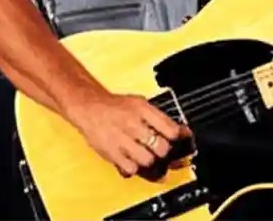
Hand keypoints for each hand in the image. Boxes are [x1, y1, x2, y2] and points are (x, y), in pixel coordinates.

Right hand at [66, 91, 190, 177]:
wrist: (90, 107)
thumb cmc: (116, 107)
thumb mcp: (141, 103)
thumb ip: (160, 117)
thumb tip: (182, 131)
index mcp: (143, 110)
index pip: (171, 129)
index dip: (178, 137)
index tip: (178, 140)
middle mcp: (133, 124)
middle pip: (161, 147)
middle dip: (164, 151)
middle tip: (161, 150)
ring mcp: (122, 139)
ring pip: (148, 160)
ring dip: (150, 160)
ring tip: (146, 155)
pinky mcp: (112, 153)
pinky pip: (131, 168)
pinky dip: (134, 168)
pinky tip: (133, 160)